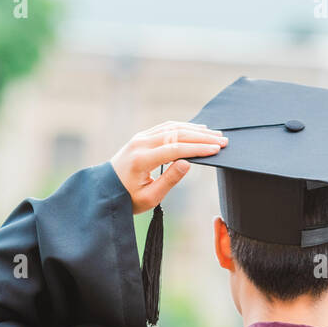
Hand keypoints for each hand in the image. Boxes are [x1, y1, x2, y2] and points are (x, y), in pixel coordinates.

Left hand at [109, 121, 226, 213]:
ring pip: (173, 127)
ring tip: (215, 135)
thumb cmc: (127, 199)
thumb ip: (169, 180)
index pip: (175, 149)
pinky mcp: (141, 137)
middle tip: (223, 140)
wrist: (104, 189)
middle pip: (177, 134)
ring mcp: (140, 137)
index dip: (198, 148)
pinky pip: (166, 127)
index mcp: (142, 159)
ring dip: (196, 130)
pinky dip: (183, 127)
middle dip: (202, 137)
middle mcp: (140, 143)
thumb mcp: (149, 197)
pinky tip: (198, 129)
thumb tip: (188, 163)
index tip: (216, 149)